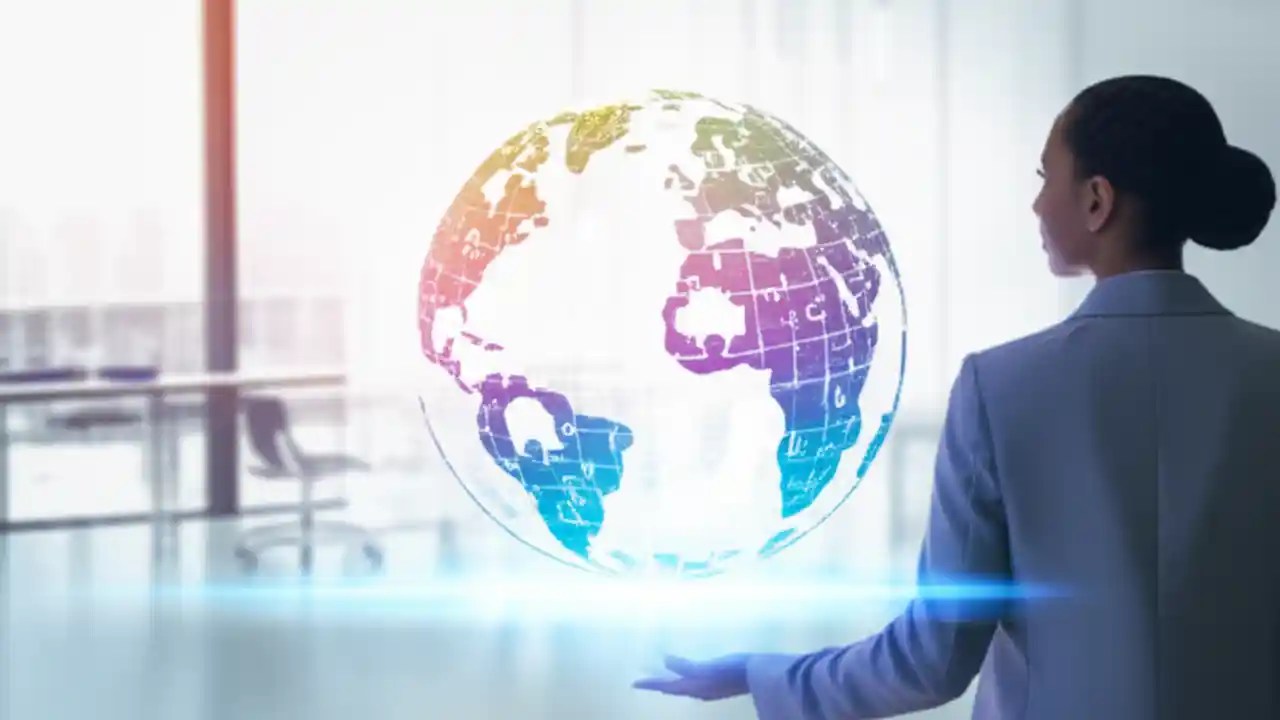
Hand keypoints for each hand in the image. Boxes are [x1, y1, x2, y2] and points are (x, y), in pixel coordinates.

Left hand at [632, 654, 750, 700]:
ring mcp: (709, 688)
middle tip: (645, 679)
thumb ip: (685, 666)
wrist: (760, 676)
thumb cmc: (731, 670)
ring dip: (672, 681)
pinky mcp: (718, 683)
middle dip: (659, 684)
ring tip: (663, 675)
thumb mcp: (706, 668)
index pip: (666, 686)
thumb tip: (665, 660)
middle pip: (673, 689)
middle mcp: (699, 690)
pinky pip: (695, 681)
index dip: (650, 683)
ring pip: (684, 687)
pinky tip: (690, 672)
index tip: (634, 683)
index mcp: (694, 687)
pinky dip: (685, 677)